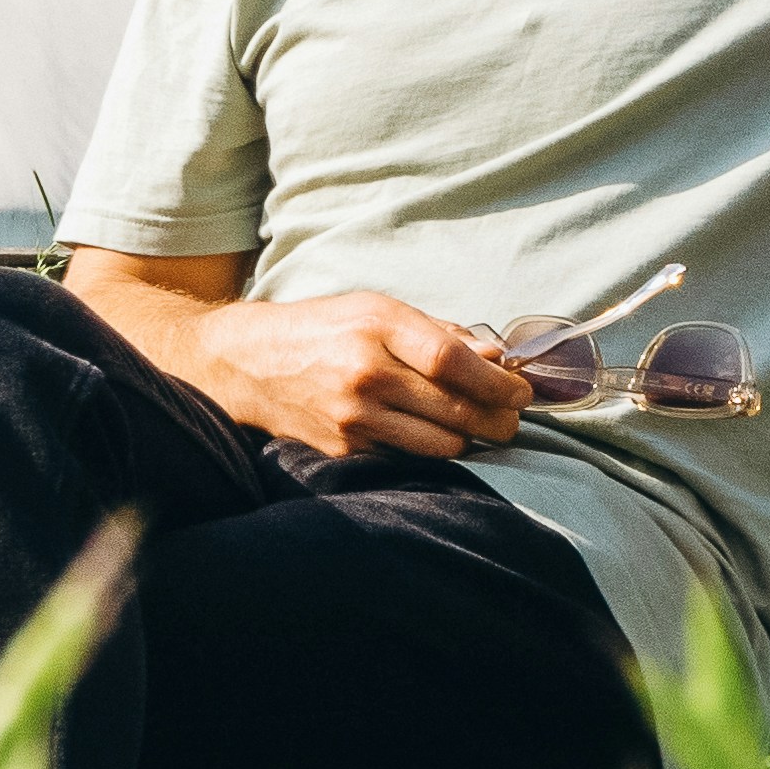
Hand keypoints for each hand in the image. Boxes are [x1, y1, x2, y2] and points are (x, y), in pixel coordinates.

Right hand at [168, 287, 535, 465]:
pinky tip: (429, 434)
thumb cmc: (324, 329)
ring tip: (475, 427)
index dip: (498, 382)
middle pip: (456, 409)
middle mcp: (365, 374)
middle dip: (498, 419)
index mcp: (378, 327)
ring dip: (468, 438)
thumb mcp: (378, 310)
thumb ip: (439, 333)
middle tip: (511, 418)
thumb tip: (497, 359)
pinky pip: (408, 458)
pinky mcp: (343, 450)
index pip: (454, 361)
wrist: (247, 363)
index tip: (522, 391)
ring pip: (441, 444)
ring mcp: (353, 417)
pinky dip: (428, 450)